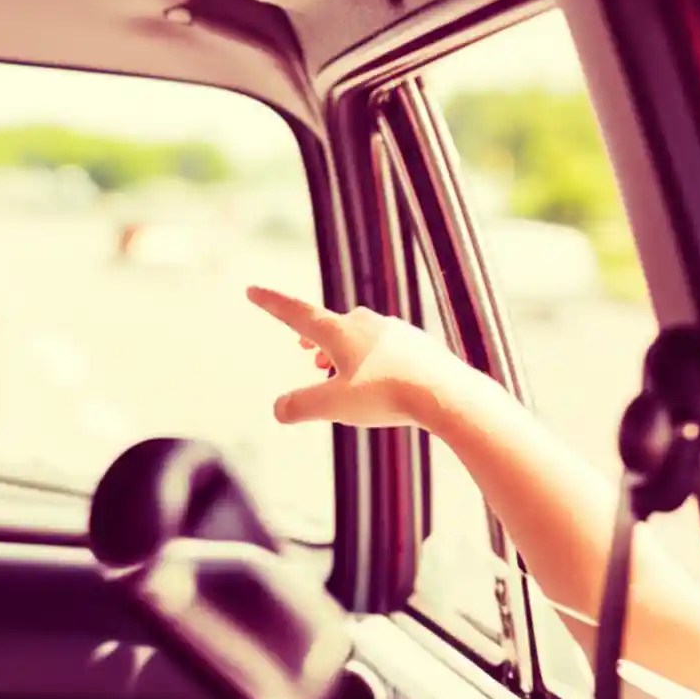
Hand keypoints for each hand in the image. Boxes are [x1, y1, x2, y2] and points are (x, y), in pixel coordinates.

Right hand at [246, 286, 474, 427]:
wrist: (447, 395)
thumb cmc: (385, 396)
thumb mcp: (333, 406)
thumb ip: (299, 406)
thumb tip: (278, 409)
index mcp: (339, 332)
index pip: (296, 313)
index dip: (271, 303)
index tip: (252, 289)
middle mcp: (367, 324)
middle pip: (331, 325)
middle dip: (316, 338)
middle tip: (306, 350)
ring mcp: (396, 332)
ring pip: (361, 337)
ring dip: (345, 352)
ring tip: (342, 375)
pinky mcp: (419, 346)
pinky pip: (388, 350)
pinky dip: (374, 363)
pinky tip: (383, 383)